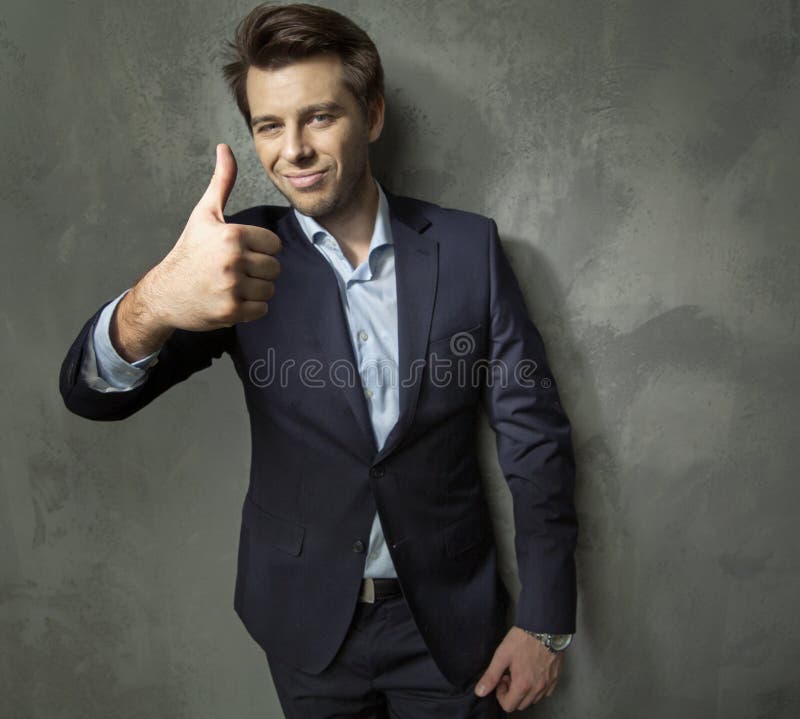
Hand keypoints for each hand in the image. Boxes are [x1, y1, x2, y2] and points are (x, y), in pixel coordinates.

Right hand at [149, 143, 281, 331]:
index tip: (241, 252)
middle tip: (235, 271)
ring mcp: (231, 287)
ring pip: (270, 290)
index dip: (261, 250)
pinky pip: (262, 310)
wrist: (165, 293)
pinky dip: (251, 309)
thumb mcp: (205, 215)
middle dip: (259, 271)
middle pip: (274, 269)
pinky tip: (231, 300)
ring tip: (233, 285)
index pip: (274, 245)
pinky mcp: (231, 311)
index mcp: (232, 235)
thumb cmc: (189, 252)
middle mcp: (232, 260)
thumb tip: (224, 148)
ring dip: (256, 291)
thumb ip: (222, 182)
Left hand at [474, 626, 562, 711]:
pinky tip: (533, 673)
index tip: (502, 679)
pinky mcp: (555, 678)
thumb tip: (480, 692)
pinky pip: (545, 692)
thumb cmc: (524, 639)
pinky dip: (537, 688)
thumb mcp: (502, 655)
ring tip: (521, 672)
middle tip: (510, 675)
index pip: (508, 706)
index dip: (501, 694)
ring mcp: (548, 684)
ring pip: (533, 700)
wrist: (545, 627)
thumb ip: (491, 676)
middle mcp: (537, 688)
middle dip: (512, 693)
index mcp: (523, 685)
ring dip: (524, 691)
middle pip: (521, 705)